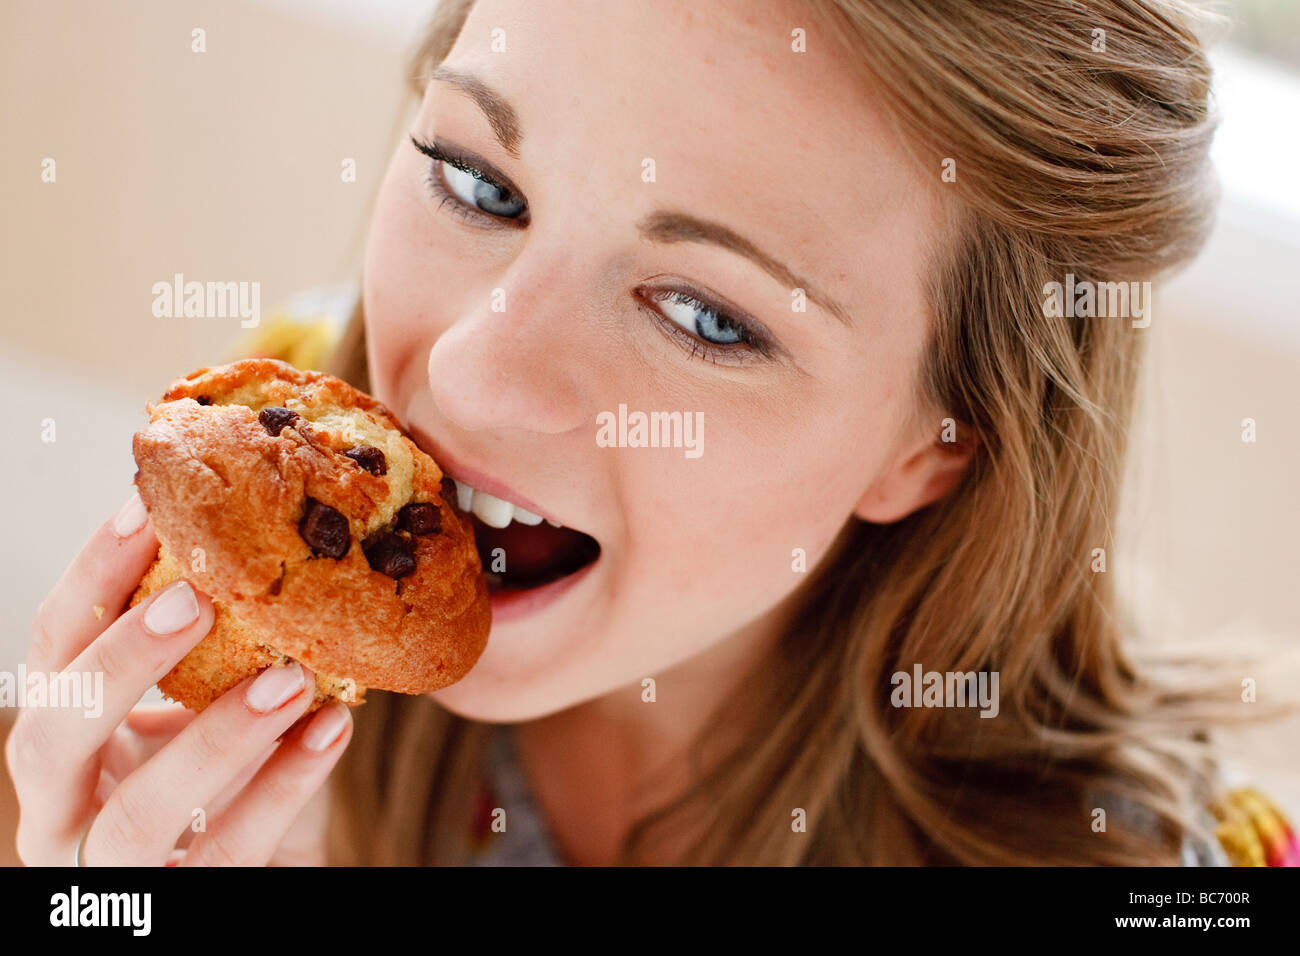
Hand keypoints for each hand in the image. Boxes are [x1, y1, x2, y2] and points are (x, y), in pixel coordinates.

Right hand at [5, 491, 352, 864]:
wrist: (260, 863)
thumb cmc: (226, 773)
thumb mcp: (204, 700)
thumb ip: (214, 640)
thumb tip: (262, 521)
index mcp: (61, 738)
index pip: (52, 649)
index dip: (91, 578)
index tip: (144, 508)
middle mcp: (61, 808)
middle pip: (56, 734)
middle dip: (123, 660)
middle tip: (199, 598)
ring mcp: (114, 872)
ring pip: (139, 813)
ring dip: (218, 738)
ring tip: (291, 678)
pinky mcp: (185, 904)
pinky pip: (230, 852)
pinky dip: (285, 787)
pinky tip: (334, 728)